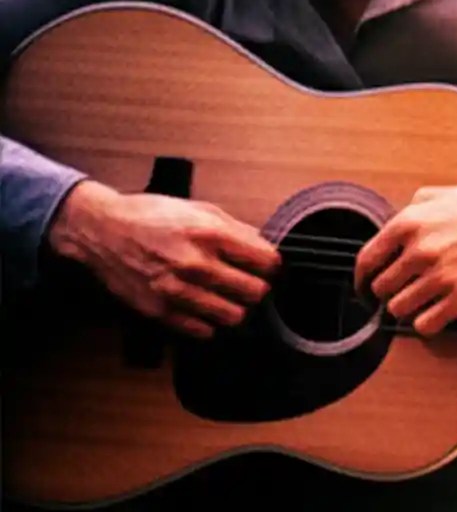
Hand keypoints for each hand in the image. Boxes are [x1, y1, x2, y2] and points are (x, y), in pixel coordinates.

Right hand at [47, 180, 280, 338]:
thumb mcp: (199, 209)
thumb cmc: (149, 216)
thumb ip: (235, 229)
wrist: (102, 231)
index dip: (271, 265)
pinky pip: (204, 331)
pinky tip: (204, 308)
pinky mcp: (161, 311)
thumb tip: (263, 246)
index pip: (267, 262)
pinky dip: (209, 323)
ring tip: (228, 297)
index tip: (266, 266)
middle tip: (249, 283)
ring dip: (236, 308)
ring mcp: (178, 291)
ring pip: (234, 316)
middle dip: (257, 287)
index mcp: (211, 235)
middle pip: (255, 292)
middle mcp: (197, 265)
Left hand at [354, 183, 456, 336]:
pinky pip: (426, 324)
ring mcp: (441, 276)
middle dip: (389, 291)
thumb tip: (390, 232)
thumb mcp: (442, 194)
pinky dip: (427, 322)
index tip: (365, 286)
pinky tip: (436, 312)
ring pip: (399, 310)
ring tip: (421, 301)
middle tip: (402, 291)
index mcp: (410, 222)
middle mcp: (421, 250)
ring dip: (407, 308)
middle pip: (382, 288)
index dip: (362, 278)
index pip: (366, 261)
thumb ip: (411, 210)